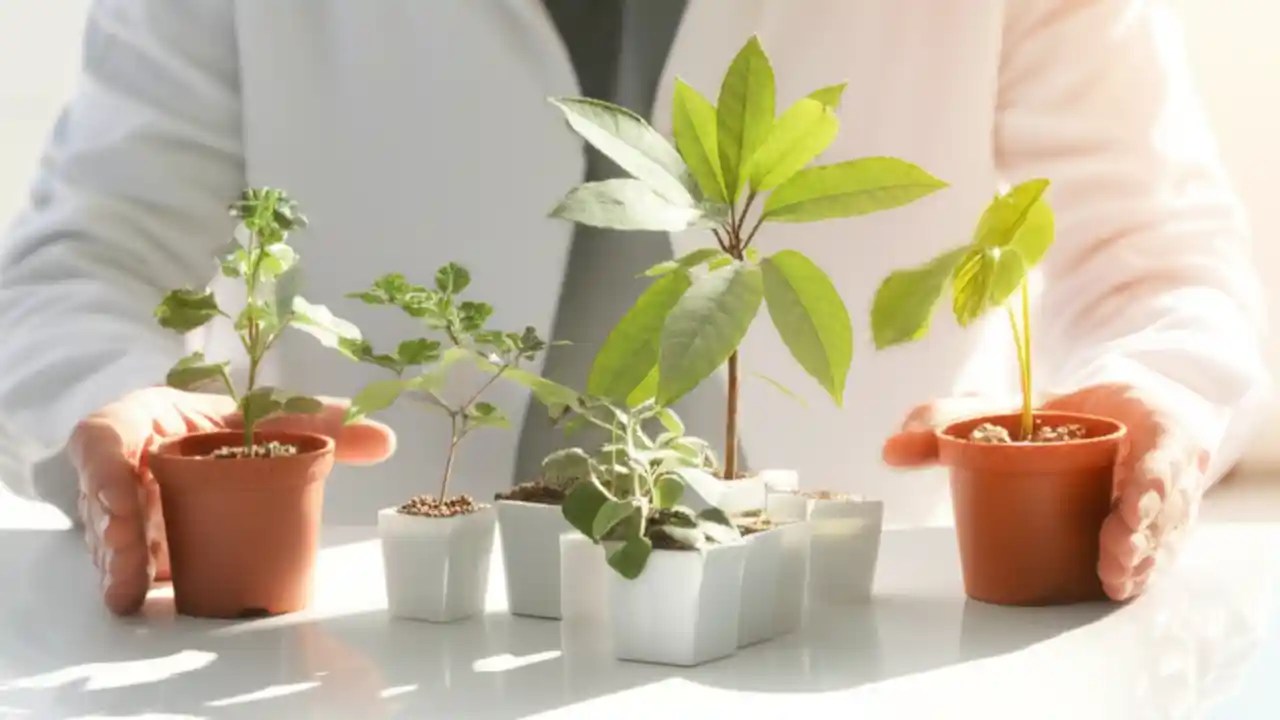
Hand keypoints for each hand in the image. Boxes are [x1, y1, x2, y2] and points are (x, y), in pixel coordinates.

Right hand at [69, 386, 395, 614]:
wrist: (205, 442)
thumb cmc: (226, 422)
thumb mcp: (264, 415)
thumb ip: (317, 421)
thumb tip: (387, 439)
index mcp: (143, 418)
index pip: (103, 434)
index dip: (103, 462)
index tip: (120, 492)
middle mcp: (121, 463)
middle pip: (101, 495)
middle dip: (113, 527)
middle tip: (129, 550)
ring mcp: (119, 506)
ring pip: (108, 534)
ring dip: (117, 561)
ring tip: (131, 588)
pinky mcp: (129, 541)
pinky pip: (121, 560)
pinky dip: (127, 580)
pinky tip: (130, 600)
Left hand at [883, 384, 1207, 600]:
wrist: (1104, 414)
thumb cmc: (1060, 411)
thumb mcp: (1010, 407)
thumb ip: (952, 420)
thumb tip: (889, 448)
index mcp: (1147, 416)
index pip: (1167, 447)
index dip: (1154, 479)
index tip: (1128, 508)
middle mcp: (1168, 460)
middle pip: (1170, 503)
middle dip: (1143, 534)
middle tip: (1110, 559)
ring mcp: (1171, 499)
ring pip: (1167, 534)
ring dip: (1143, 559)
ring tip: (1113, 579)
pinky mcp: (1163, 528)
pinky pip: (1161, 552)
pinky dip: (1141, 569)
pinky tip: (1118, 584)